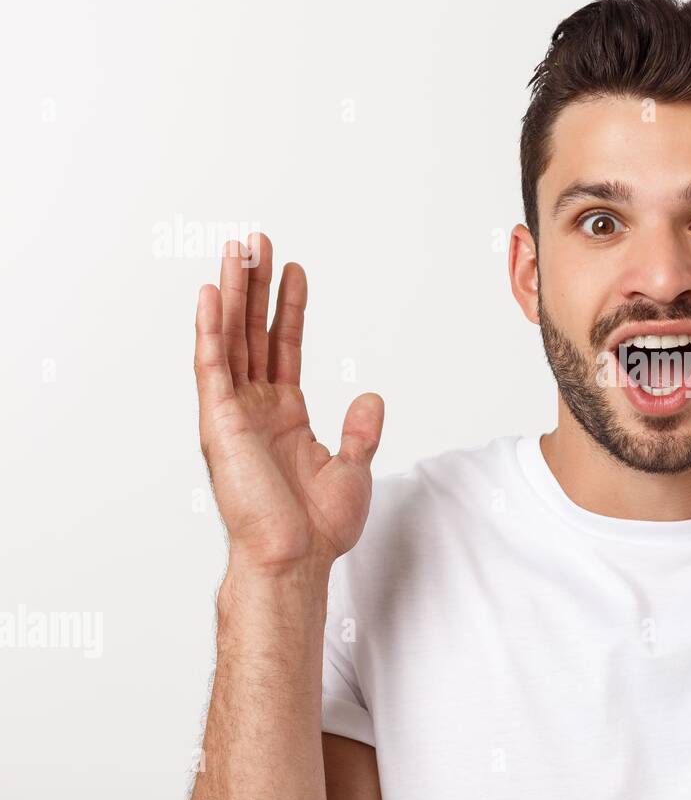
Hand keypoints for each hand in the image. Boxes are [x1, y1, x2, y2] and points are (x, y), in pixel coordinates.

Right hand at [193, 233, 383, 575]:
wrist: (296, 558)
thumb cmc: (317, 528)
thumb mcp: (352, 469)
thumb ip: (360, 431)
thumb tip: (371, 397)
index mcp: (283, 417)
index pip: (284, 348)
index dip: (289, 308)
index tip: (293, 271)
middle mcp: (255, 409)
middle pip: (252, 333)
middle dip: (255, 287)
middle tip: (256, 242)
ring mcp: (234, 413)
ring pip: (231, 339)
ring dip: (232, 293)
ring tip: (237, 249)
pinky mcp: (220, 422)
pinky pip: (213, 365)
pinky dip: (211, 328)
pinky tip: (213, 292)